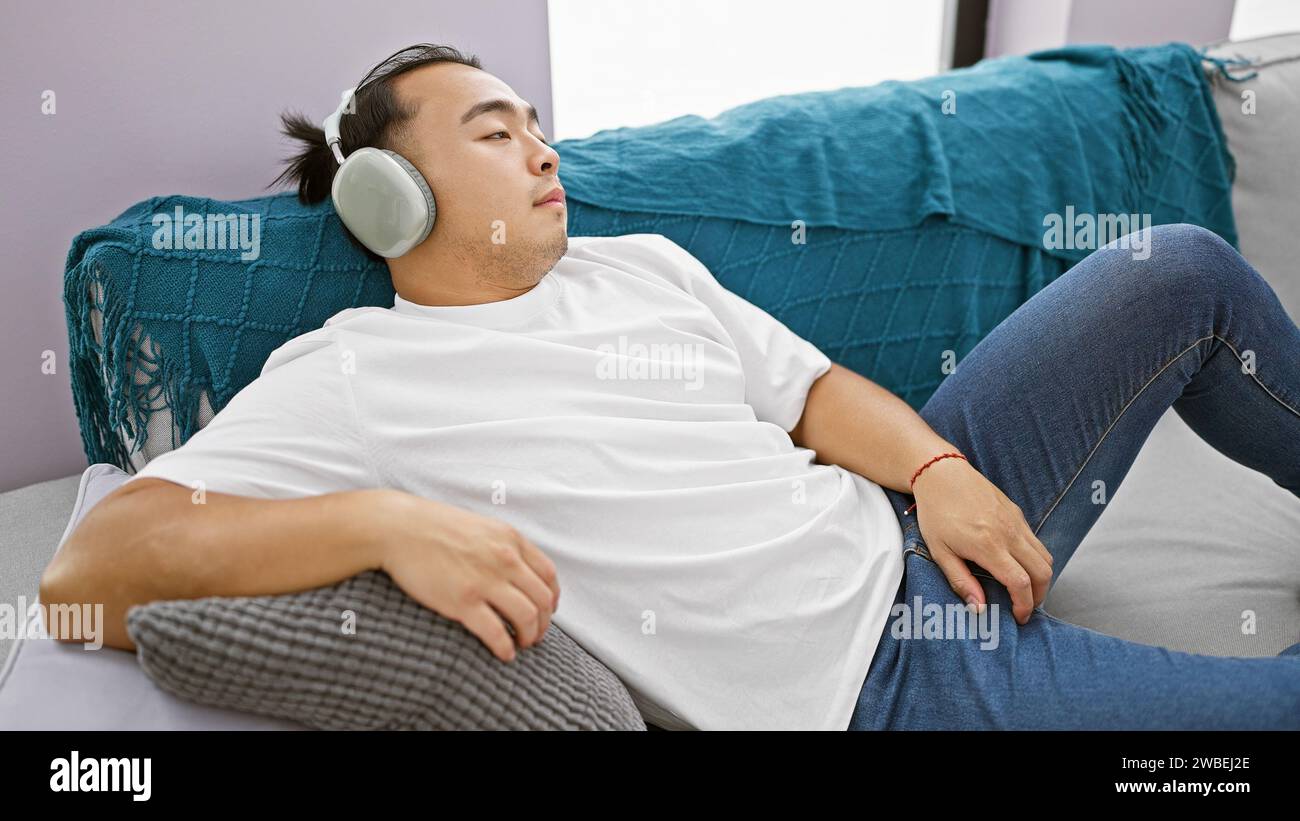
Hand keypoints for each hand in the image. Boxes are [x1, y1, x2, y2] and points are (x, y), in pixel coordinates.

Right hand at [374, 490, 560, 661]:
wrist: (398, 529)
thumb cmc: (435, 527)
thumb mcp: (481, 527)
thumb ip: (503, 546)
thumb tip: (519, 570)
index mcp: (510, 539)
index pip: (548, 575)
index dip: (552, 598)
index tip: (546, 610)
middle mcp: (505, 559)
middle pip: (542, 599)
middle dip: (543, 622)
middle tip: (535, 634)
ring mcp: (485, 581)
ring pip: (526, 617)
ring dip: (529, 636)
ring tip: (522, 644)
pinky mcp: (463, 601)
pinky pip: (496, 632)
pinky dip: (506, 647)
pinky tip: (505, 653)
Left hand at [910, 458, 1053, 624]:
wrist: (941, 474)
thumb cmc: (936, 513)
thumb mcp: (939, 551)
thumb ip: (961, 581)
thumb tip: (979, 608)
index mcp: (989, 546)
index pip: (1021, 583)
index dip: (1024, 605)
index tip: (1018, 617)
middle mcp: (1009, 534)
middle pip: (1043, 572)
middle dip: (1039, 595)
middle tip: (1024, 606)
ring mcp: (1016, 521)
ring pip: (1045, 556)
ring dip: (1041, 577)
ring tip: (1024, 589)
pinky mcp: (1017, 513)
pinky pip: (1036, 541)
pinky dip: (1035, 558)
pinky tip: (1017, 564)